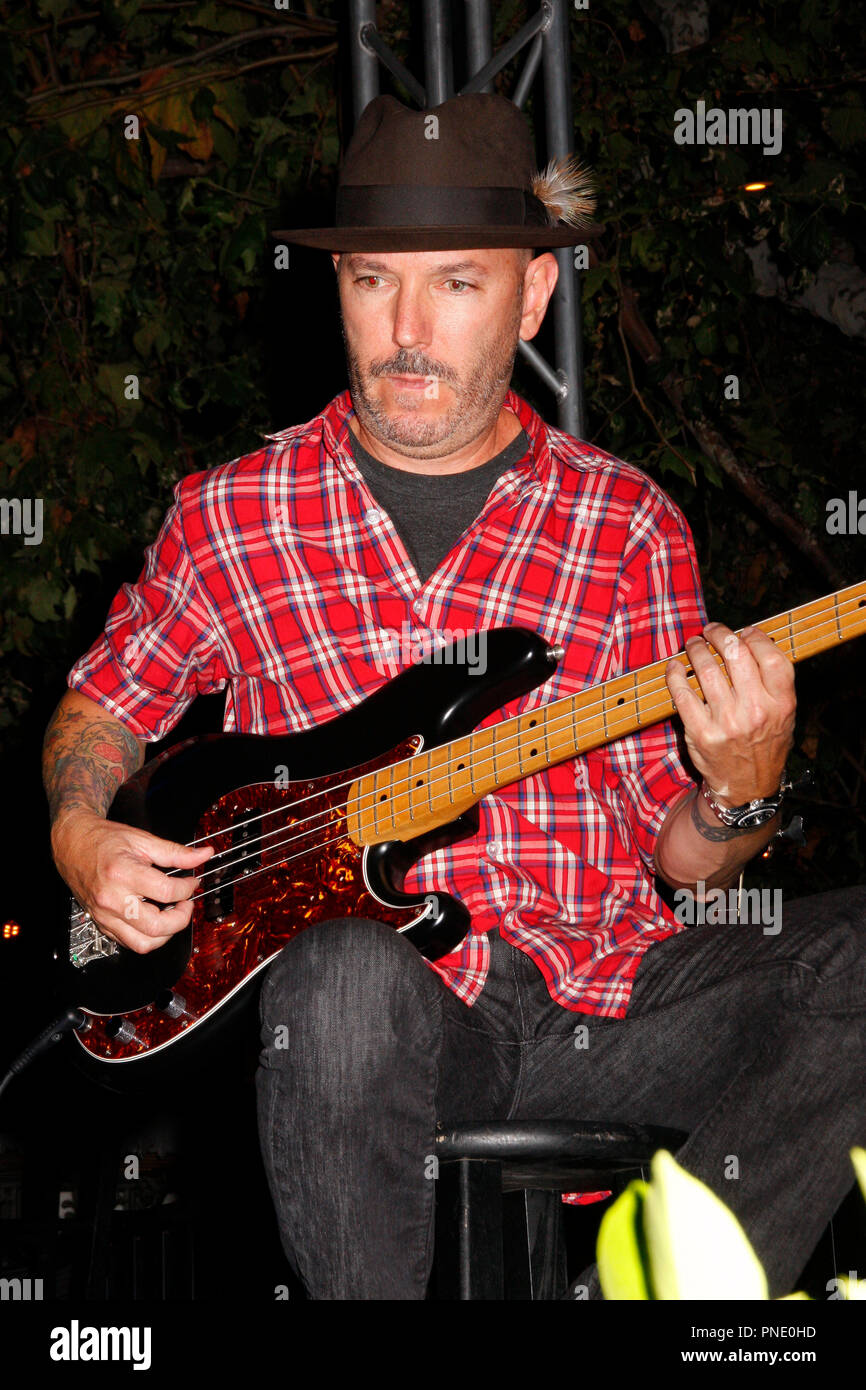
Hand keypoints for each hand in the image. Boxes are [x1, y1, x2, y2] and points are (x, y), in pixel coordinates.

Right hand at [52, 808, 214, 953]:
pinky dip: (147, 936)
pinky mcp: (101, 923)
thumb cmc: (103, 840)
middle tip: (186, 903)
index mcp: (122, 874)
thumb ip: (175, 852)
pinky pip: (128, 942)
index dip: (187, 888)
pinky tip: (154, 918)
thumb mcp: (142, 840)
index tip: (192, 882)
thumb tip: (202, 855)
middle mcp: (111, 899)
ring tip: (171, 914)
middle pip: (156, 927)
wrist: (72, 843)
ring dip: (165, 934)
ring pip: (142, 943)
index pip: (166, 892)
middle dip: (181, 919)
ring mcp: (104, 915)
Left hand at [664, 622, 795, 805]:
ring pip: (706, 669)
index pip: (770, 656)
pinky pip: (682, 694)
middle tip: (711, 631)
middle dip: (719, 634)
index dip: (755, 636)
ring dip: (696, 649)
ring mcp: (727, 722)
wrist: (748, 787)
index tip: (744, 632)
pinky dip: (675, 674)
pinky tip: (675, 667)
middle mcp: (756, 711)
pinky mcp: (701, 733)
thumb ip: (773, 682)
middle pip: (736, 655)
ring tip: (693, 644)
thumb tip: (747, 641)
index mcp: (781, 704)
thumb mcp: (784, 716)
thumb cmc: (765, 744)